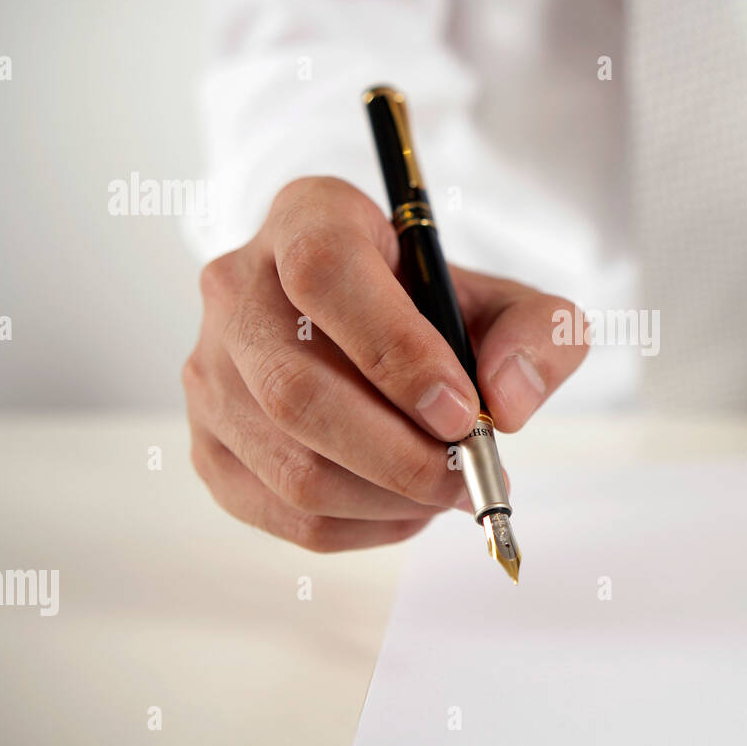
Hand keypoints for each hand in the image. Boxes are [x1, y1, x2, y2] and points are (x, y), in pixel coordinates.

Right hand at [183, 177, 586, 550]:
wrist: (378, 333)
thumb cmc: (438, 311)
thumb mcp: (508, 300)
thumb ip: (538, 333)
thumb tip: (504, 403)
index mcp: (307, 218)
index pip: (324, 276)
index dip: (395, 352)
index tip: (463, 410)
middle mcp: (237, 287)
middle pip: (297, 392)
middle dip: (401, 456)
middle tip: (470, 475)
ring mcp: (209, 370)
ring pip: (290, 466)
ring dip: (388, 499)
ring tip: (446, 489)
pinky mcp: (208, 444)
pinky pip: (281, 513)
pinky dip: (361, 528)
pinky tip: (405, 506)